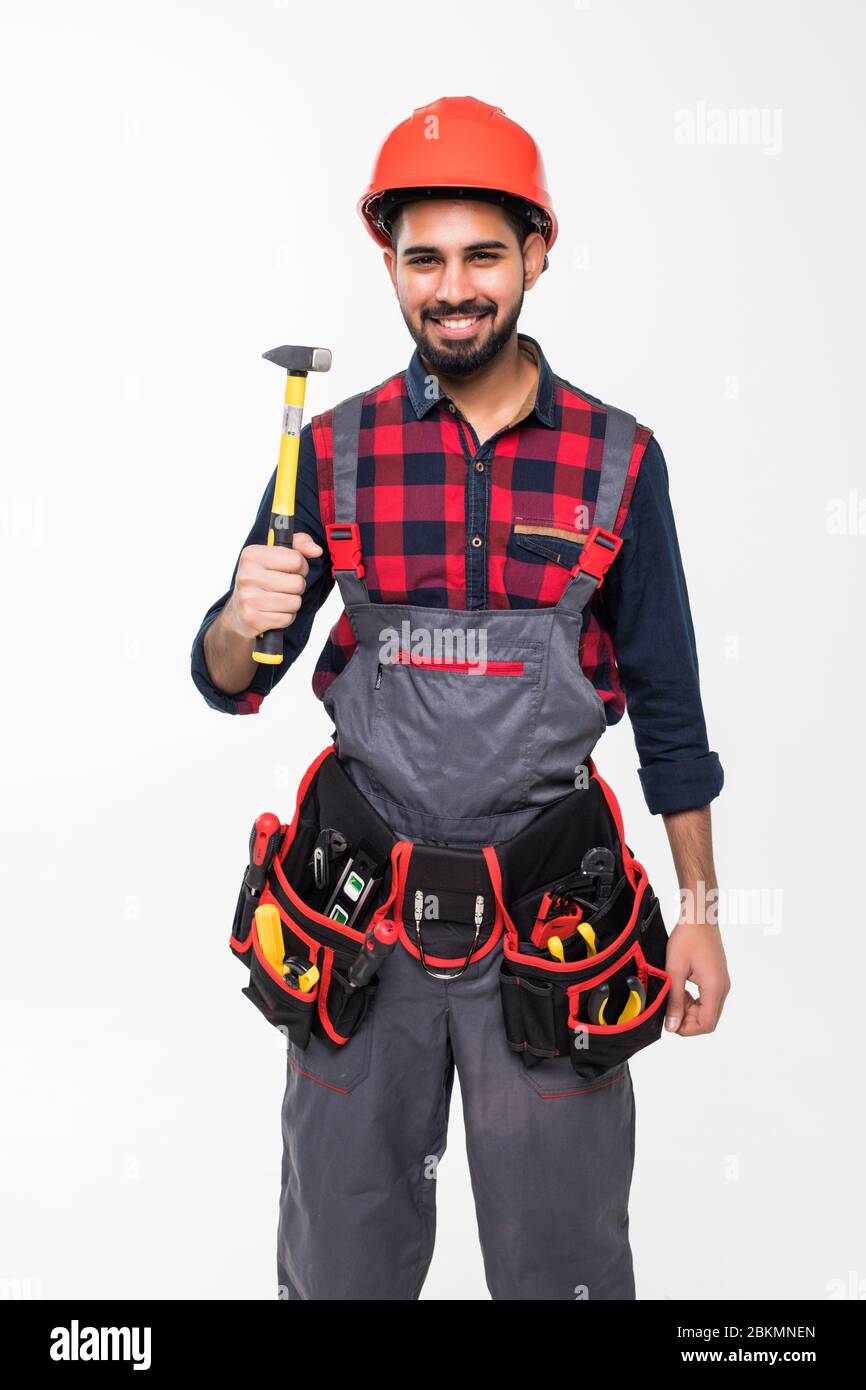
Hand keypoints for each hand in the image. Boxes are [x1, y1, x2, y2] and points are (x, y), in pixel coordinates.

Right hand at [225, 532, 323, 639]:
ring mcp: (248, 598)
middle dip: (297, 587)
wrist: (237, 611)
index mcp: (252, 555)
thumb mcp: (276, 555)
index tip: (290, 570)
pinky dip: (285, 617)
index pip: (297, 560)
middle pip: (297, 583)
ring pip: (294, 602)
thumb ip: (299, 544)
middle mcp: (247, 575)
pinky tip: (273, 612)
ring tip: (278, 599)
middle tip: (284, 587)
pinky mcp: (252, 618)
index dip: (300, 567)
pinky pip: (287, 618)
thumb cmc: (260, 580)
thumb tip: (316, 550)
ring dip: (292, 603)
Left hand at [664, 920, 730, 1035]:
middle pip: (709, 1019)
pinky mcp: (717, 977)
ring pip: (708, 1010)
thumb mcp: (675, 970)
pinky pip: (708, 998)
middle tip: (669, 1006)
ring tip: (674, 995)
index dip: (688, 1029)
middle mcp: (722, 988)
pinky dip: (694, 1000)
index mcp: (714, 988)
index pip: (707, 1024)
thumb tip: (672, 1026)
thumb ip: (674, 1000)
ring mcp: (721, 982)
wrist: (699, 916)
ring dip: (690, 1010)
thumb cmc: (687, 938)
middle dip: (687, 1019)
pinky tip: (681, 989)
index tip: (671, 1021)